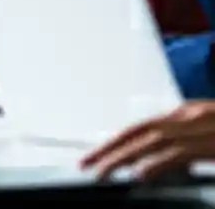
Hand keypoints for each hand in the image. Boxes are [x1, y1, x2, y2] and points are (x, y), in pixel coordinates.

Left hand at [82, 102, 214, 180]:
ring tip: (103, 172)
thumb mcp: (208, 134)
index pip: (140, 127)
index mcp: (186, 113)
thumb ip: (184, 145)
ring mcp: (200, 129)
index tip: (95, 154)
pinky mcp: (211, 145)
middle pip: (138, 131)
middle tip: (87, 162)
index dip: (115, 140)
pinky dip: (157, 164)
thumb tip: (156, 165)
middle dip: (108, 148)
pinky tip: (141, 175)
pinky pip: (178, 154)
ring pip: (151, 141)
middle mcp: (188, 117)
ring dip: (123, 157)